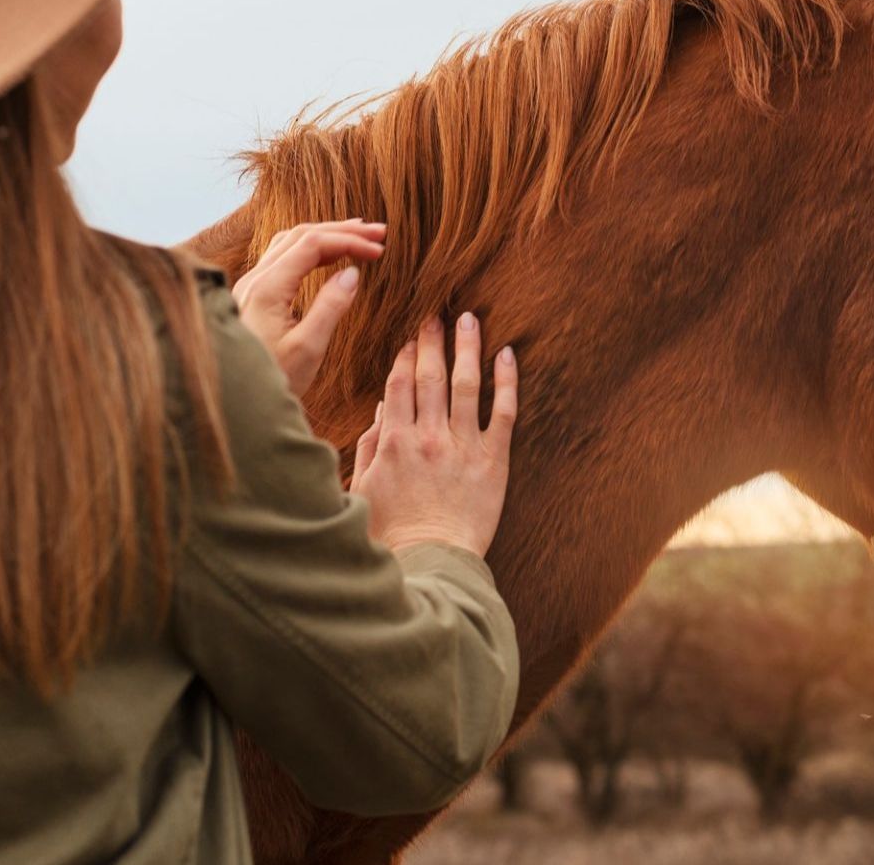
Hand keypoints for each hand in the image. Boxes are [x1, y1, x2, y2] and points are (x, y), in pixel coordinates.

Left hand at [232, 220, 386, 395]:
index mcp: (267, 288)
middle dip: (341, 230)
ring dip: (325, 236)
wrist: (238, 401)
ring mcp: (251, 286)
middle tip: (377, 232)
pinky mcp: (254, 296)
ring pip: (290, 243)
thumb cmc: (274, 379)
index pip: (312, 245)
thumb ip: (331, 307)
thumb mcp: (309, 349)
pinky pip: (283, 258)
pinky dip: (311, 250)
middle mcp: (255, 279)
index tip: (378, 250)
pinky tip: (329, 259)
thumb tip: (353, 274)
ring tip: (357, 237)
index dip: (348, 241)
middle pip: (300, 235)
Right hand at [351, 313, 517, 556]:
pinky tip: (507, 355)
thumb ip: (370, 445)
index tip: (409, 334)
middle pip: (430, 376)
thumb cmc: (393, 531)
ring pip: (466, 384)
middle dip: (432, 340)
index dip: (405, 354)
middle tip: (436, 313)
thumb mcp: (366, 487)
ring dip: (467, 348)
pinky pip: (502, 412)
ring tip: (470, 319)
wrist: (431, 561)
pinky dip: (505, 381)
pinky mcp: (493, 461)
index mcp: (394, 441)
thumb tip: (382, 409)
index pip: (399, 383)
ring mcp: (463, 447)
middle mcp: (428, 437)